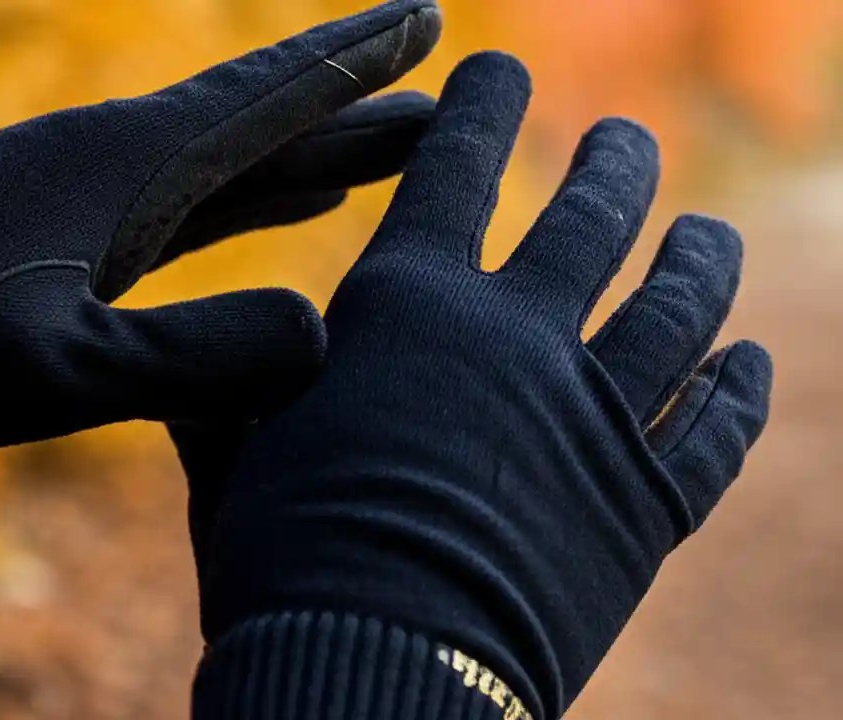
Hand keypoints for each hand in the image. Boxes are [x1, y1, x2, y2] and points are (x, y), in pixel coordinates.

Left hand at [0, 1, 442, 581]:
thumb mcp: (63, 369)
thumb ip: (197, 356)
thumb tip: (327, 336)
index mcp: (124, 163)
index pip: (269, 97)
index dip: (353, 62)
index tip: (426, 18)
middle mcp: (109, 159)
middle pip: (259, 121)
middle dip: (351, 107)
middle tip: (436, 90)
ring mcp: (78, 198)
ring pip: (219, 164)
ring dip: (298, 155)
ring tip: (366, 151)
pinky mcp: (52, 243)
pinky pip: (174, 208)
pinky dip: (232, 201)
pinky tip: (249, 207)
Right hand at [183, 52, 772, 718]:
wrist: (372, 672)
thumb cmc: (284, 561)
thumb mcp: (235, 464)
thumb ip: (232, 401)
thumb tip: (197, 380)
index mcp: (409, 307)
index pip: (456, 165)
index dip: (483, 104)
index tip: (503, 67)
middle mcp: (517, 338)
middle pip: (592, 216)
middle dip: (611, 163)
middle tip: (621, 139)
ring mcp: (596, 416)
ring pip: (677, 306)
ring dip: (697, 257)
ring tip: (705, 230)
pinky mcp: (648, 504)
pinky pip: (715, 430)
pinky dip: (737, 392)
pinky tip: (747, 361)